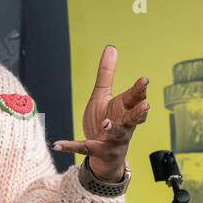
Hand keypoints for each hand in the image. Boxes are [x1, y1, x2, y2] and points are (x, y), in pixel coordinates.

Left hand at [51, 45, 149, 181]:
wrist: (105, 155)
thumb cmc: (107, 121)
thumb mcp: (103, 96)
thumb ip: (106, 74)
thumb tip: (111, 47)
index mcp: (125, 110)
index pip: (135, 98)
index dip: (140, 90)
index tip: (144, 80)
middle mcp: (124, 125)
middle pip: (134, 118)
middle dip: (139, 112)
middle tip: (145, 105)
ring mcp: (113, 140)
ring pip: (117, 134)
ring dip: (112, 128)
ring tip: (106, 123)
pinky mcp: (98, 151)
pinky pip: (84, 148)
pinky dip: (70, 146)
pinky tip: (57, 144)